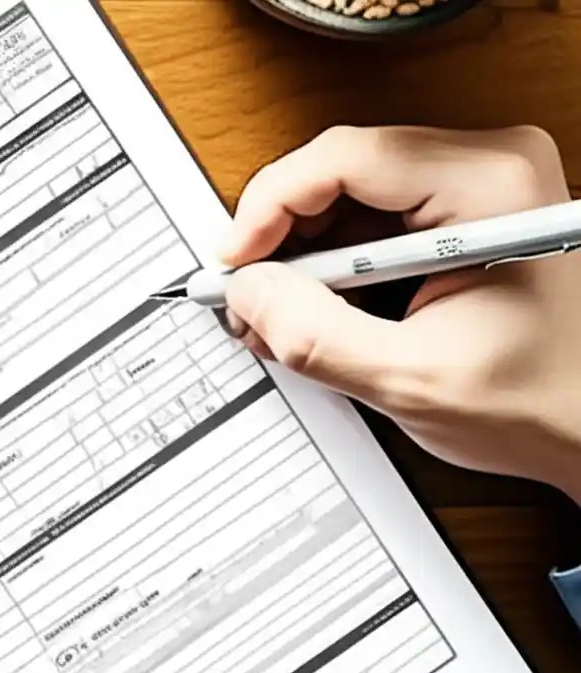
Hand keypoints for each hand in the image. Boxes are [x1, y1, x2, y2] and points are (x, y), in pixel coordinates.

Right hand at [220, 125, 580, 499]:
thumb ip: (315, 335)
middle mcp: (491, 164)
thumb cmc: (547, 401)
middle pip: (341, 169)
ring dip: (306, 253)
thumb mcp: (412, 381)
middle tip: (251, 297)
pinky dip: (337, 259)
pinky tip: (324, 307)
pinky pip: (375, 211)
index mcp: (491, 187)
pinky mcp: (467, 206)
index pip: (342, 159)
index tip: (236, 261)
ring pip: (349, 191)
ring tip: (284, 314)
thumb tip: (247, 292)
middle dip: (283, 238)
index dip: (269, 207)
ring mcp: (481, 181)